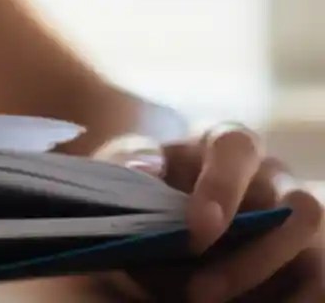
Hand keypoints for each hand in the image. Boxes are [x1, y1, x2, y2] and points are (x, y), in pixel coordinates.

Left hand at [97, 125, 323, 300]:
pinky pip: (318, 281)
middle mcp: (274, 177)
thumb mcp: (127, 167)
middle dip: (252, 257)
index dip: (223, 187)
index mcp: (228, 145)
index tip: (197, 229)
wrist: (152, 215)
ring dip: (266, 283)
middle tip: (197, 292)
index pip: (238, 149)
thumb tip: (145, 167)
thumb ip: (131, 161)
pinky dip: (296, 300)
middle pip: (295, 208)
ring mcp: (295, 218)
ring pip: (312, 249)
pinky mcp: (305, 259)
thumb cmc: (145, 182)